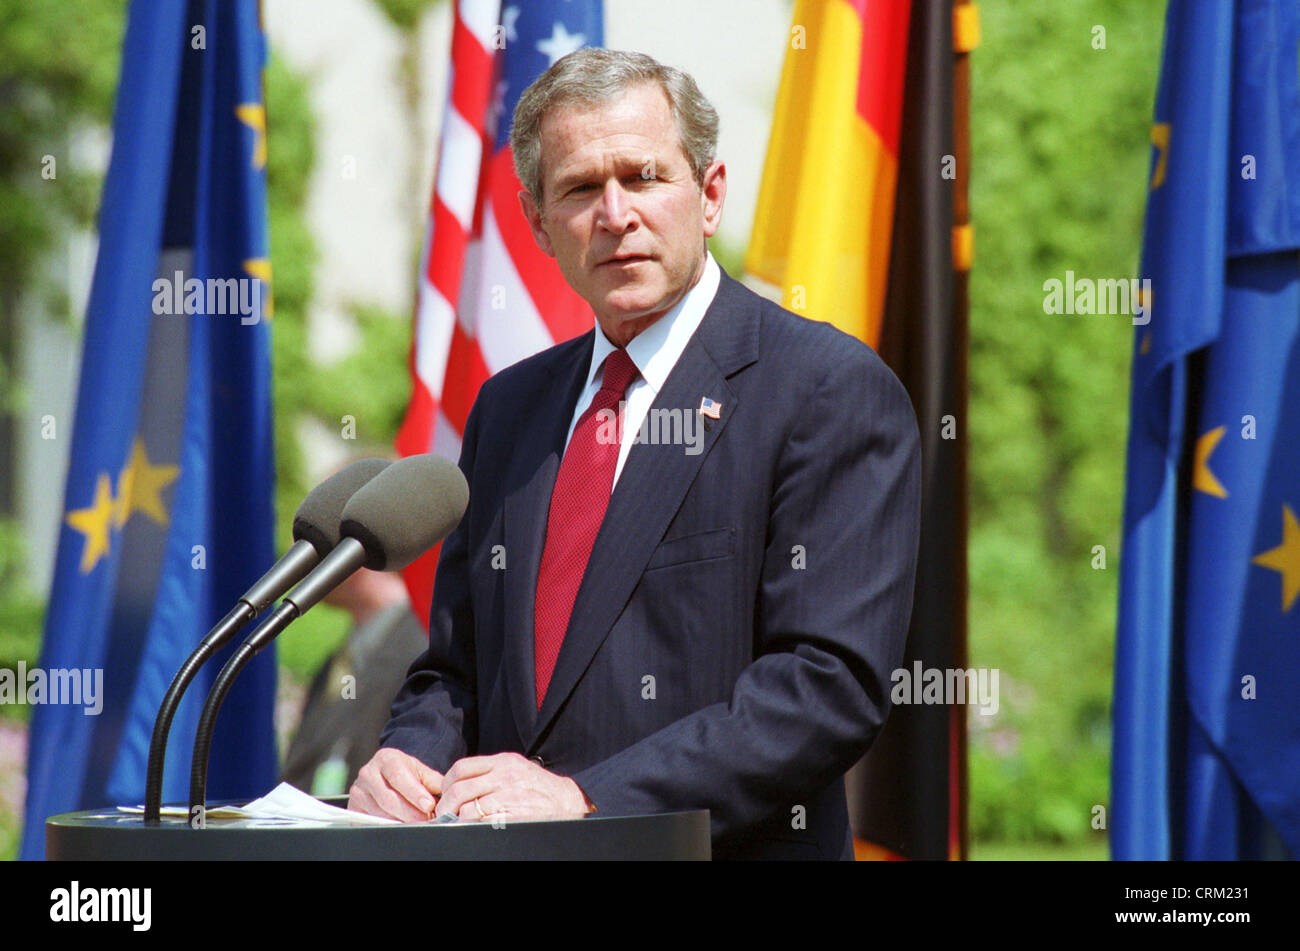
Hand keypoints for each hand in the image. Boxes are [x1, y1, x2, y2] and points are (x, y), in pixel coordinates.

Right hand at [348, 748, 443, 821]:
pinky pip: (371, 822)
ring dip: (401, 821)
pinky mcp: (354, 808)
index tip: (428, 805)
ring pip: (381, 813)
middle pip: (389, 799)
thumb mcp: (421, 771)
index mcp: (386, 759)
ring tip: (418, 823)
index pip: (399, 776)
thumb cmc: (406, 774)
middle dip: (411, 813)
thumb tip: (448, 793)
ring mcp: (358, 791)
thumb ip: (434, 781)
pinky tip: (401, 825)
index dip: (414, 792)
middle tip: (427, 820)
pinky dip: (388, 826)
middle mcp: (368, 773)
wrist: (385, 775)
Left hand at [434, 752, 593, 821]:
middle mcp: (505, 775)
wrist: (567, 800)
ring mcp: (510, 796)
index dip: (446, 783)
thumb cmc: (539, 786)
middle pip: (460, 789)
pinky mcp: (515, 815)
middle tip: (444, 815)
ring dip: (459, 820)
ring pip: (468, 809)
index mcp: (503, 761)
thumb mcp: (516, 768)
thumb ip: (491, 771)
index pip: (461, 768)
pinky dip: (474, 828)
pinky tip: (475, 828)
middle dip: (446, 806)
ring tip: (459, 823)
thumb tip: (460, 784)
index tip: (445, 794)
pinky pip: (483, 823)